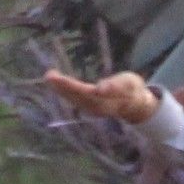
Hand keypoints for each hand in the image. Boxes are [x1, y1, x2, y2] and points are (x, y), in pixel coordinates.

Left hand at [41, 69, 159, 125]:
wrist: (135, 104)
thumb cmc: (132, 90)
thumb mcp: (129, 85)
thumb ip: (116, 86)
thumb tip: (101, 88)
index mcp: (103, 101)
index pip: (82, 92)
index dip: (69, 86)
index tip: (57, 78)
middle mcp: (94, 107)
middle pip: (75, 96)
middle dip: (61, 86)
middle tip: (48, 75)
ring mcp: (91, 108)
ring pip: (72, 98)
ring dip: (59, 89)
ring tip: (49, 77)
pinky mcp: (88, 106)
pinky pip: (73, 99)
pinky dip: (64, 91)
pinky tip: (56, 84)